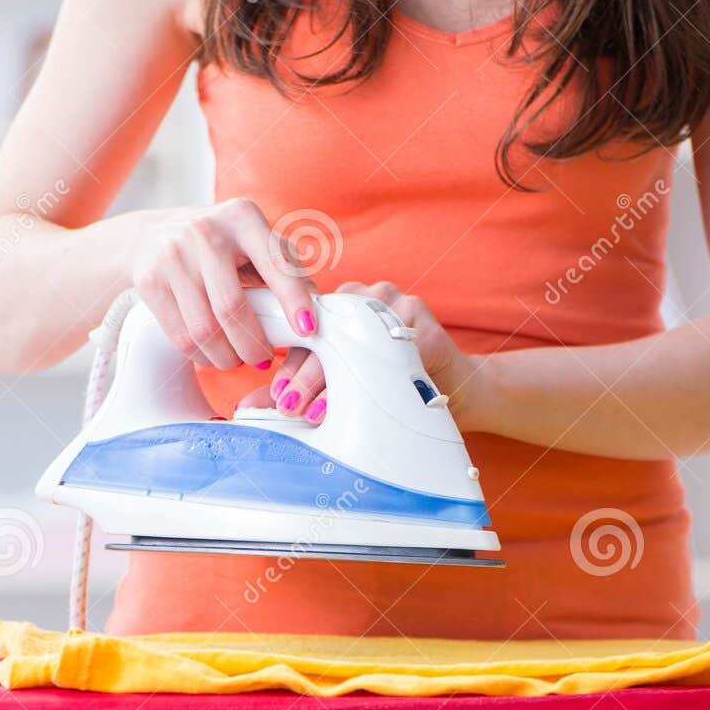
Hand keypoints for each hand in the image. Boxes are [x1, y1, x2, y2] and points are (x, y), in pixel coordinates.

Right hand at [129, 198, 317, 368]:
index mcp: (242, 216)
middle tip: (264, 358)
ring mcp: (172, 255)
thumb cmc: (222, 246)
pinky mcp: (149, 280)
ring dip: (227, 357)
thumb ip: (288, 270)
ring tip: (238, 359)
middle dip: (254, 344)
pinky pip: (180, 336)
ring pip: (204, 329)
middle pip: (232, 308)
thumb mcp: (256, 242)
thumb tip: (323, 310)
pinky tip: (212, 355)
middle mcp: (205, 231)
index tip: (308, 331)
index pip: (274, 264)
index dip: (294, 300)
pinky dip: (201, 356)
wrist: (152, 235)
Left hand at [241, 282, 484, 426]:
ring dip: (333, 381)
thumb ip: (297, 392)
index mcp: (340, 308)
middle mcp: (363, 298)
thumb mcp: (342, 389)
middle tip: (288, 408)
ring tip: (315, 411)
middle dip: (304, 377)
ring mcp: (393, 303)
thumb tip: (248, 409)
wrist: (461, 388)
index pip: (305, 332)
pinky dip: (374, 379)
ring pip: (354, 342)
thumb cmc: (396, 387)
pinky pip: (392, 349)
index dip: (287, 364)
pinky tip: (365, 401)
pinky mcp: (421, 318)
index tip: (275, 395)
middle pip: (325, 336)